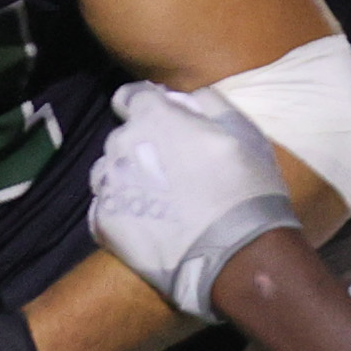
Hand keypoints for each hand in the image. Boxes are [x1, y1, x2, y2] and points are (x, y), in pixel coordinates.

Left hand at [89, 81, 299, 319]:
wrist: (236, 254)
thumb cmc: (246, 187)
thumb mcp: (244, 131)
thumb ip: (209, 103)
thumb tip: (187, 98)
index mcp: (153, 116)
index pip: (130, 96)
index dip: (144, 106)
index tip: (158, 120)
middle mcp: (122, 145)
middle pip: (122, 137)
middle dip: (141, 146)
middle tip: (172, 171)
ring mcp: (109, 185)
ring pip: (108, 172)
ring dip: (127, 179)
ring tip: (158, 202)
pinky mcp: (104, 222)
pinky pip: (105, 210)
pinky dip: (122, 214)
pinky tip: (148, 226)